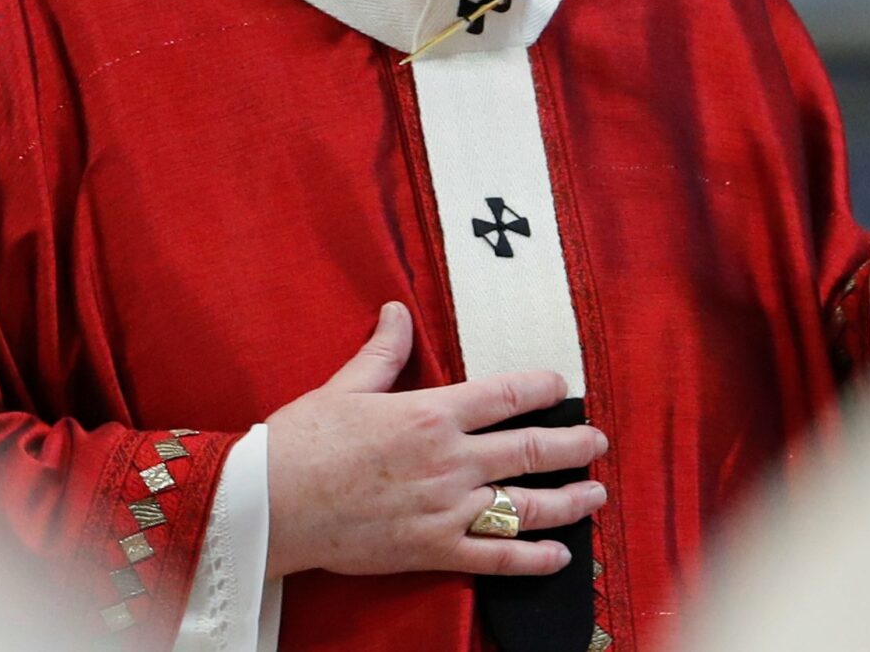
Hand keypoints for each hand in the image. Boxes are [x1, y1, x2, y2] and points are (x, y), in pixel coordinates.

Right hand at [263, 302, 607, 580]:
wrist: (270, 504)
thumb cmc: (302, 442)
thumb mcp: (346, 386)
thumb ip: (384, 352)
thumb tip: (397, 311)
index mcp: (431, 413)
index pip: (507, 395)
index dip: (544, 389)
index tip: (564, 387)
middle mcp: (449, 461)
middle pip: (531, 450)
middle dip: (574, 445)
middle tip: (599, 442)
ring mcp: (446, 510)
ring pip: (527, 505)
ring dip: (570, 500)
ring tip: (596, 494)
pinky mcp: (433, 551)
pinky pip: (497, 557)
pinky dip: (535, 559)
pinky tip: (561, 556)